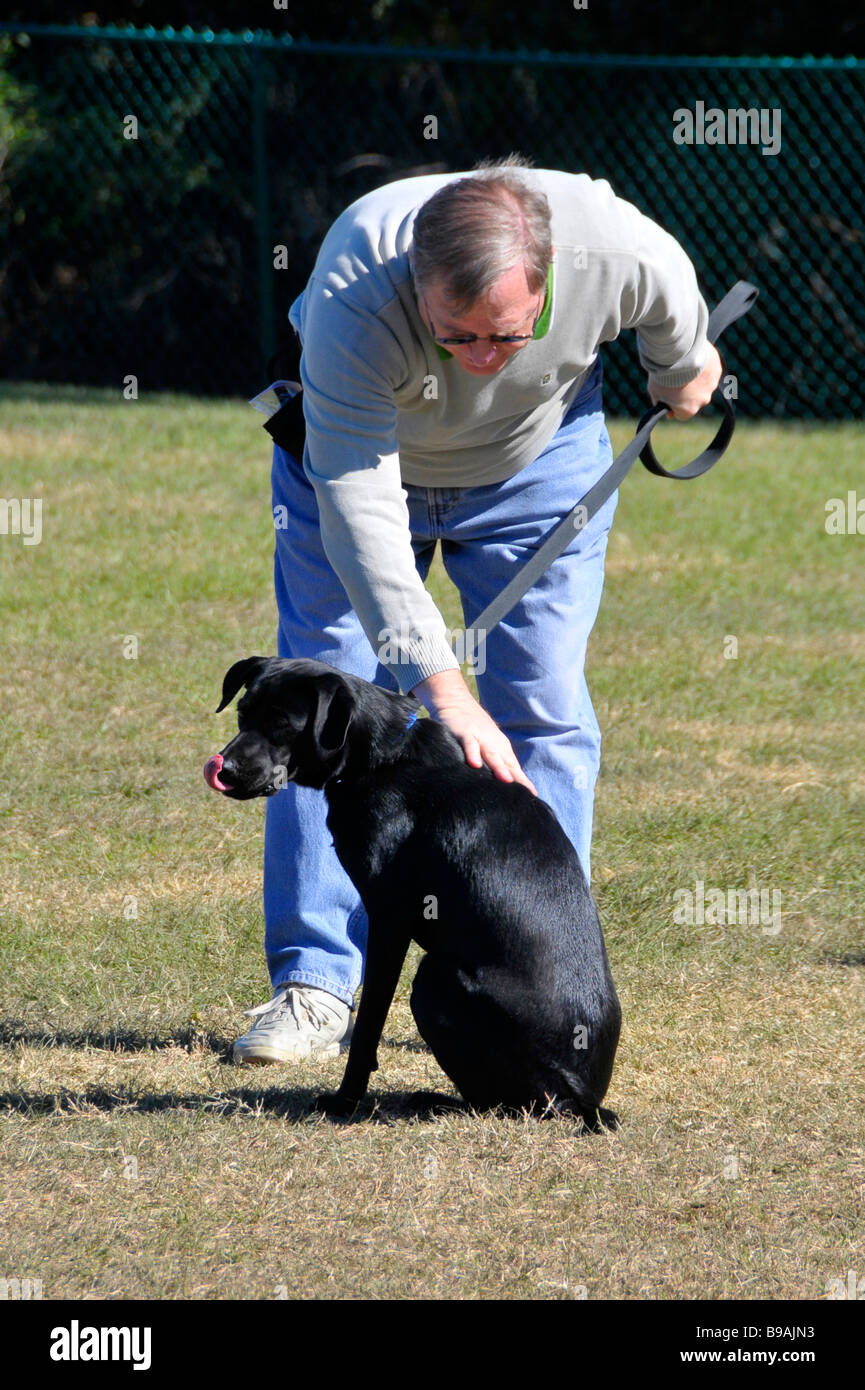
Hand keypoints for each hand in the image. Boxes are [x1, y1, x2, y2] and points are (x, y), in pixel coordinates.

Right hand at [410, 668, 537, 794]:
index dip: (523, 782)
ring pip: (491, 754)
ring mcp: (480, 737)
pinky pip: (469, 744)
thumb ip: (493, 761)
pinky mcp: (465, 732)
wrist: (455, 701)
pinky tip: (474, 764)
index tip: (533, 797)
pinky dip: (472, 753)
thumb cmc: (473, 728)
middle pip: (507, 763)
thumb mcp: (486, 744)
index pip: (514, 767)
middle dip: (516, 778)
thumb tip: (502, 783)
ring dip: (499, 767)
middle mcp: (493, 743)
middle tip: (525, 794)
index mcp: (500, 748)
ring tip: (506, 780)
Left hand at [648, 343, 722, 419]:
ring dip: (695, 378)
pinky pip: (710, 371)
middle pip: (694, 399)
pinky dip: (702, 366)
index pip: (681, 413)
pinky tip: (693, 359)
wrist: (677, 354)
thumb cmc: (663, 375)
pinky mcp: (717, 370)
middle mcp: (703, 400)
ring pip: (703, 384)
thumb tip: (664, 407)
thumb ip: (660, 401)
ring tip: (685, 367)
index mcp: (689, 410)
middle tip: (676, 378)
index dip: (673, 405)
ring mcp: (712, 385)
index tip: (668, 397)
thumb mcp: (655, 391)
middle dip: (686, 391)